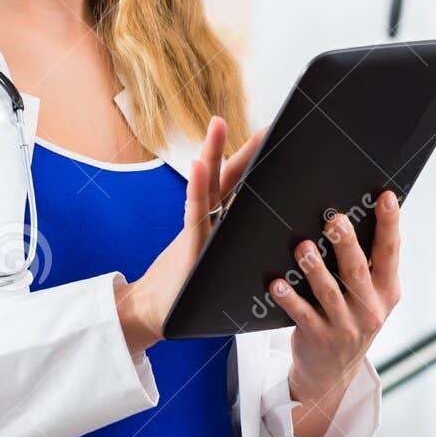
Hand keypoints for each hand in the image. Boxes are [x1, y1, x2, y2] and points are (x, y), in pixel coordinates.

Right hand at [115, 116, 265, 354]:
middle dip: (247, 153)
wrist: (154, 313)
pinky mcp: (188, 245)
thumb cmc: (191, 297)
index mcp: (222, 227)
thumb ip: (245, 259)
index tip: (278, 145)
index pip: (244, 192)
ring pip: (208, 187)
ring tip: (218, 124)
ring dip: (212, 154)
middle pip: (230, 180)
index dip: (259, 169)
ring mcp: (197, 230)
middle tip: (267, 127)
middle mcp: (210, 222)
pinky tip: (197, 167)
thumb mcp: (227, 274)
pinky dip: (195, 188)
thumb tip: (282, 259)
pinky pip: (193, 213)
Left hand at [270, 191, 400, 436]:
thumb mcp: (368, 296)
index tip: (387, 197)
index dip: (390, 224)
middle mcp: (369, 308)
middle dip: (347, 243)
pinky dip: (289, 299)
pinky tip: (277, 284)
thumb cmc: (349, 318)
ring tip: (303, 247)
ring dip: (315, 269)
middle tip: (335, 219)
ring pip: (329, 292)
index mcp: (386, 291)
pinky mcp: (319, 338)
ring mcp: (345, 326)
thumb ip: (367, 264)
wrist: (332, 372)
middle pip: (357, 270)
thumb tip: (351, 215)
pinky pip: (302, 315)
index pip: (391, 252)